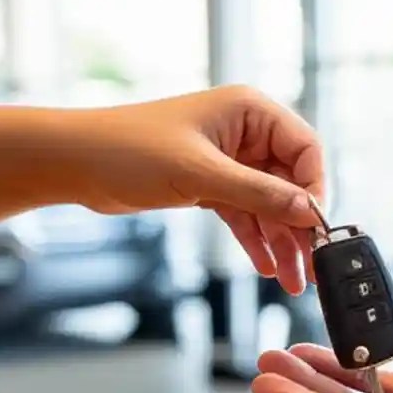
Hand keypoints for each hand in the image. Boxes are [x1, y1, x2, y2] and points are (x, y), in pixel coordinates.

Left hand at [78, 85, 323, 294]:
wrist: (76, 162)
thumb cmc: (129, 150)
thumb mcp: (201, 174)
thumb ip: (259, 194)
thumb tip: (308, 212)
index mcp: (249, 111)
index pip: (305, 149)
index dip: (315, 189)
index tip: (316, 228)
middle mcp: (244, 132)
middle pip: (290, 182)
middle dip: (298, 226)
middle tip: (310, 267)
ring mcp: (228, 160)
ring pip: (268, 204)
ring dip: (280, 241)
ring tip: (292, 281)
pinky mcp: (209, 184)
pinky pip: (244, 214)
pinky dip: (255, 240)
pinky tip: (266, 267)